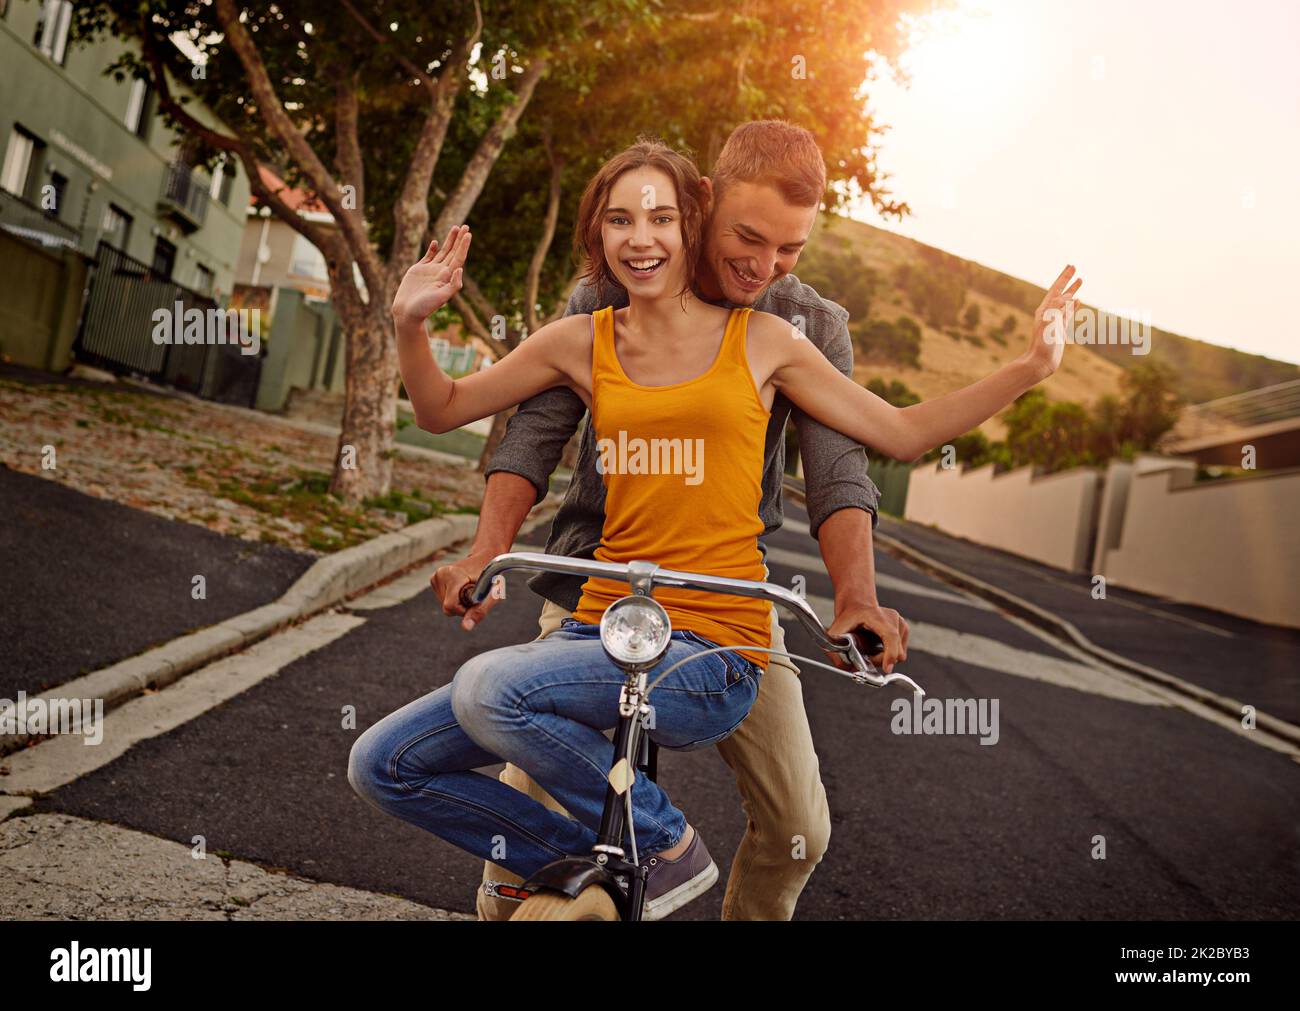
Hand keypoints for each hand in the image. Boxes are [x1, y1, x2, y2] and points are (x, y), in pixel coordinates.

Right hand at [391, 225, 472, 326]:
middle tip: (466, 226)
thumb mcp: (441, 297)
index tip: (468, 234)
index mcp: (448, 277)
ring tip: (455, 228)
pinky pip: (428, 257)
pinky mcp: (418, 270)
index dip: (463, 246)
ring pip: (442, 252)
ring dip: (449, 240)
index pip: (458, 258)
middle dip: (459, 240)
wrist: (407, 312)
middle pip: (453, 252)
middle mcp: (441, 272)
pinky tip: (436, 242)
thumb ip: (453, 285)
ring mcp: (430, 271)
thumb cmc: (424, 308)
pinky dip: (433, 249)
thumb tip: (460, 269)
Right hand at [431, 550, 502, 630]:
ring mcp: (435, 576)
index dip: (464, 609)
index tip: (475, 599)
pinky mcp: (433, 580)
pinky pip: (443, 600)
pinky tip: (461, 588)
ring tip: (468, 588)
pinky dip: (454, 598)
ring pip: (445, 605)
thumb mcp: (492, 594)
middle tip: (474, 592)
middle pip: (448, 608)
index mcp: (453, 575)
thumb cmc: (491, 576)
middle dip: (462, 606)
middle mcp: (440, 574)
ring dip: (459, 602)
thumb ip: (479, 611)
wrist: (485, 558)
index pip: (451, 607)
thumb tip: (466, 627)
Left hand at [827, 601, 908, 673]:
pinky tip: (878, 646)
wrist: (857, 605)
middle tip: (865, 658)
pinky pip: (900, 652)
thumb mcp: (835, 633)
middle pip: (895, 651)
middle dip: (880, 660)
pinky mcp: (904, 629)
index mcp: (876, 616)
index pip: (890, 636)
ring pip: (899, 654)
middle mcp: (892, 618)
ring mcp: (900, 623)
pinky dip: (889, 654)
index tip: (887, 669)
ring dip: (885, 658)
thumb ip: (836, 652)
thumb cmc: (848, 618)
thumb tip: (848, 668)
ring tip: (870, 650)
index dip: (890, 654)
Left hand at [1023, 264, 1082, 380]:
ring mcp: (1055, 320)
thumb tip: (1066, 297)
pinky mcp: (1060, 328)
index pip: (1056, 289)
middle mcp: (1049, 313)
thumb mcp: (1048, 325)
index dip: (1063, 278)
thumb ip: (1055, 310)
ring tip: (1080, 280)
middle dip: (1067, 280)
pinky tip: (1078, 301)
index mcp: (1045, 310)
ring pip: (1066, 301)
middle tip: (1074, 267)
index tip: (1071, 266)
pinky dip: (1074, 305)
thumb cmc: (1043, 345)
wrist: (1040, 362)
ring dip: (1072, 290)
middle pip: (1060, 291)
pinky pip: (1068, 312)